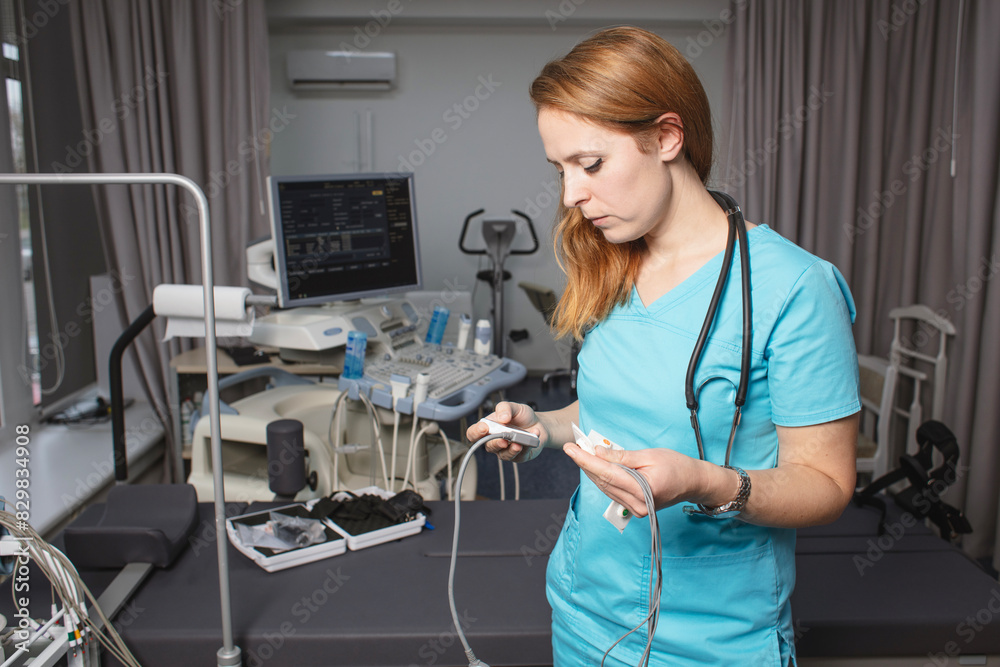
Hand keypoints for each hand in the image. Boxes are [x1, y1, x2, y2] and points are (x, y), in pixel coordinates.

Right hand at [466, 401, 547, 462]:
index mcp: (489, 428)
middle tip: (504, 439)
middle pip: (488, 447)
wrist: (539, 423)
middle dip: (496, 443)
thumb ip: (504, 408)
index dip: (475, 432)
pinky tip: (534, 435)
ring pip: (503, 455)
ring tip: (519, 442)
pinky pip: (519, 456)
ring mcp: (506, 450)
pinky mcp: (518, 456)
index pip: (473, 434)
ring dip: (511, 449)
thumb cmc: (521, 416)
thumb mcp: (513, 406)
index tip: (484, 428)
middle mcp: (495, 441)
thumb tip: (502, 418)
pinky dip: (527, 446)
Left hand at [563, 444, 709, 516]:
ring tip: (579, 453)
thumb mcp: (649, 455)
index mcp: (642, 489)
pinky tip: (594, 466)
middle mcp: (637, 504)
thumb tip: (597, 453)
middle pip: (602, 481)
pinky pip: (612, 491)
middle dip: (584, 463)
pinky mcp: (634, 509)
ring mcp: (635, 509)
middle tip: (572, 447)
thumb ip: (621, 457)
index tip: (571, 449)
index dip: (585, 461)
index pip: (606, 474)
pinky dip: (601, 478)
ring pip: (605, 487)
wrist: (693, 483)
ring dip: (591, 470)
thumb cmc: (676, 465)